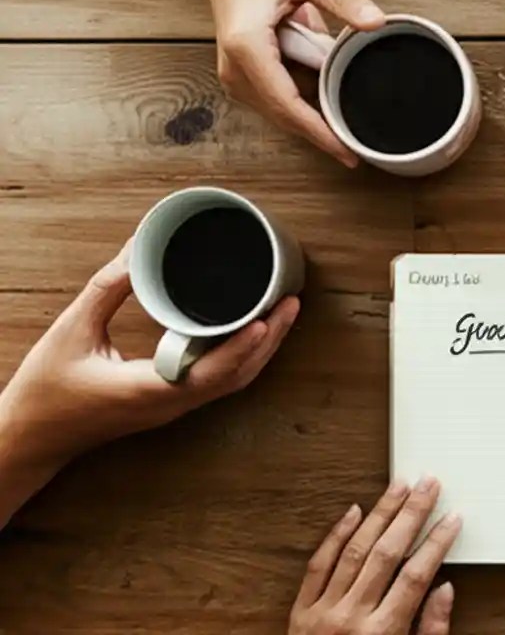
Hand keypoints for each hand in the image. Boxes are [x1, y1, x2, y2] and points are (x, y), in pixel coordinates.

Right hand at [0, 241, 299, 470]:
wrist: (31, 436)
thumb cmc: (47, 389)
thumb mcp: (72, 331)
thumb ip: (107, 290)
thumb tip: (137, 250)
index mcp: (149, 390)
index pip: (211, 373)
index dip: (243, 348)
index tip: (266, 320)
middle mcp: (170, 404)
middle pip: (236, 376)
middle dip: (268, 340)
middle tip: (290, 303)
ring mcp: (173, 407)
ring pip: (231, 382)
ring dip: (260, 349)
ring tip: (281, 313)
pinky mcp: (170, 403)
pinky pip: (216, 381)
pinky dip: (240, 357)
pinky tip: (250, 333)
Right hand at [203, 0, 384, 165]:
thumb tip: (375, 22)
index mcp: (248, 48)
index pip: (288, 106)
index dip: (320, 134)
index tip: (346, 153)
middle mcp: (236, 69)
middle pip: (285, 117)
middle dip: (321, 133)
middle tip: (359, 146)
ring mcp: (236, 76)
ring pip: (282, 113)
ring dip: (313, 117)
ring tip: (347, 121)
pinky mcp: (243, 77)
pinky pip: (278, 101)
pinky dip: (303, 104)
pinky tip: (326, 101)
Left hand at [290, 479, 462, 634]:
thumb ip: (430, 631)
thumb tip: (446, 589)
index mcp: (383, 634)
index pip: (417, 575)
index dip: (437, 542)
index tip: (453, 519)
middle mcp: (351, 618)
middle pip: (388, 553)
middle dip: (412, 514)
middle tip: (429, 485)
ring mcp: (322, 612)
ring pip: (354, 550)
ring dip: (380, 514)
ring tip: (399, 487)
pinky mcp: (300, 612)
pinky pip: (318, 564)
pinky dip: (336, 535)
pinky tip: (354, 511)